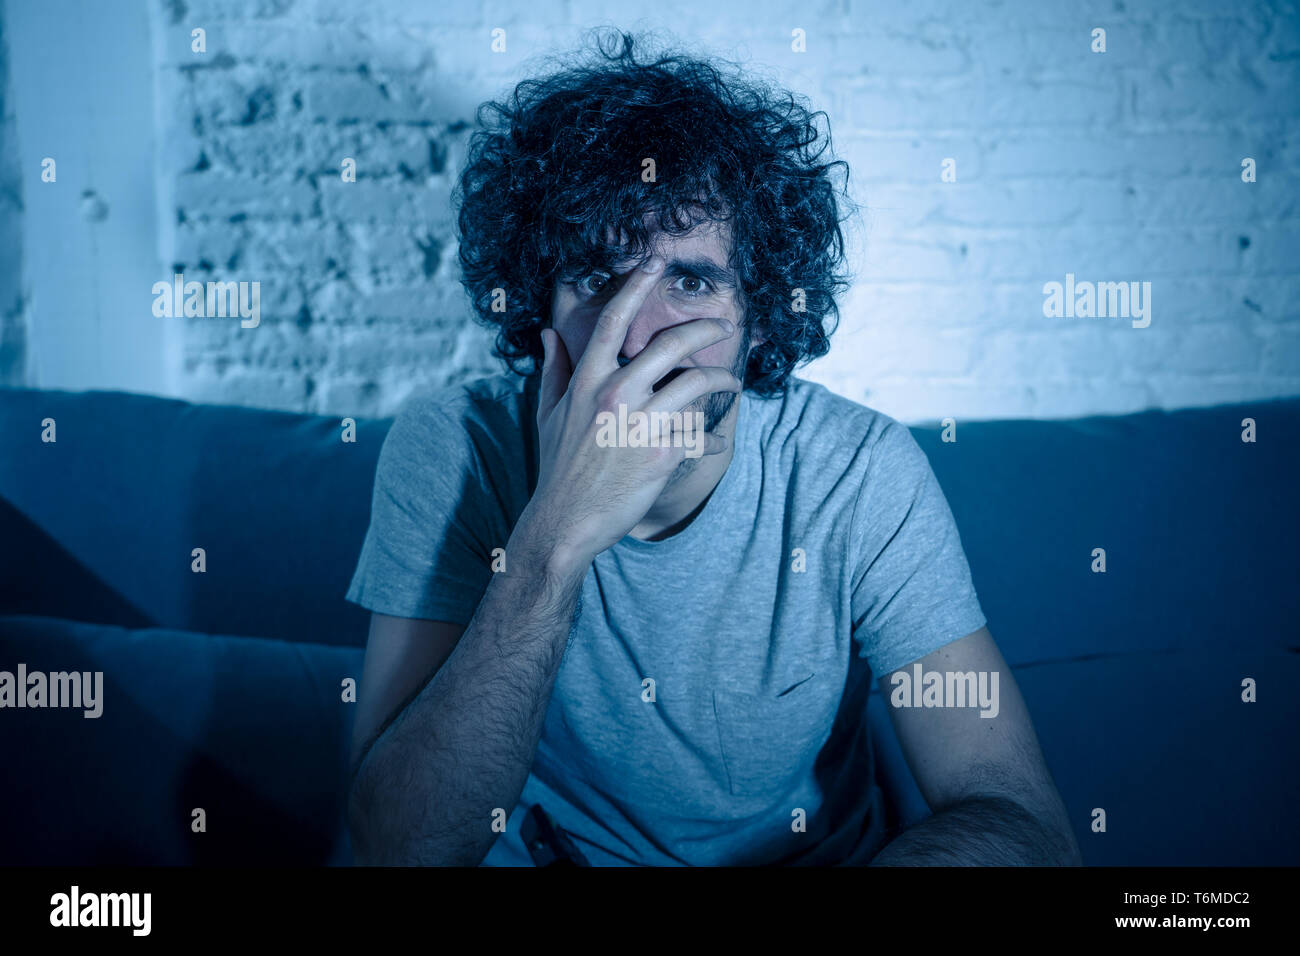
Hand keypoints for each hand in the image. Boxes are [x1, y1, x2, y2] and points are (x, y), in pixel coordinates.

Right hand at [519, 254, 742, 569]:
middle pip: (670, 344)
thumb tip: (549, 334)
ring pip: (696, 384)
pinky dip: (711, 431)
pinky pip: (699, 428)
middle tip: (724, 327)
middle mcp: (614, 395)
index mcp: (586, 380)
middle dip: (705, 329)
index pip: (612, 322)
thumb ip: (554, 370)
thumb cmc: (558, 467)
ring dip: (722, 380)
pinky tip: (716, 435)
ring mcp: (640, 424)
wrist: (566, 521)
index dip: (634, 286)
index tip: (654, 262)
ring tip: (732, 382)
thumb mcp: (548, 414)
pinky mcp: (662, 453)